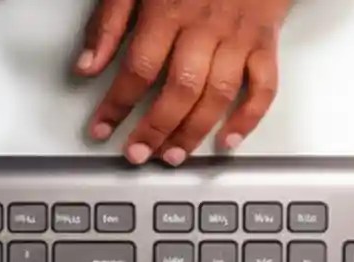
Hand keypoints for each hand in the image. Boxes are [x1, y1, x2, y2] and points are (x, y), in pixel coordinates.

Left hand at [75, 0, 287, 165]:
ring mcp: (238, 36)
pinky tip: (227, 139)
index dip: (117, 105)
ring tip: (172, 156)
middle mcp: (206, 27)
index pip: (138, 69)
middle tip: (137, 154)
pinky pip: (264, 86)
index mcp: (169, 10)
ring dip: (194, 132)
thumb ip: (110, 22)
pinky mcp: (265, 40)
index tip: (101, 129)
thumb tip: (87, 65)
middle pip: (180, 89)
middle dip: (156, 129)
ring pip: (218, 95)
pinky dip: (249, 118)